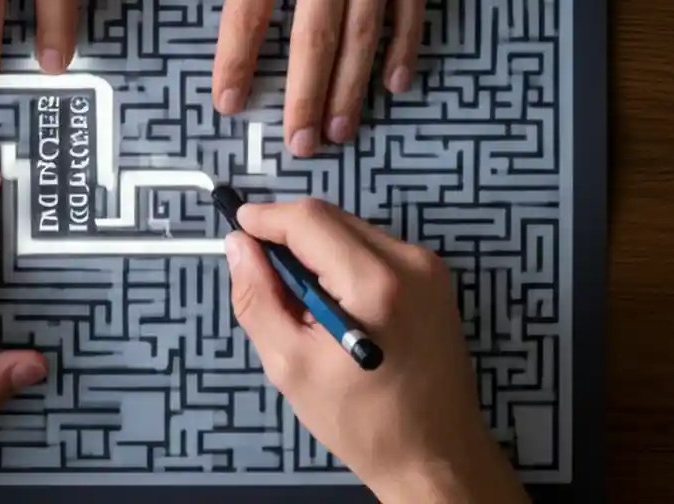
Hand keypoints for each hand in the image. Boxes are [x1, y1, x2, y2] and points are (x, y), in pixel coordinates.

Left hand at [181, 0, 442, 154]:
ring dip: (351, 87)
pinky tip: (395, 79)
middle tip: (297, 143)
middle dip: (303, 99)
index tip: (230, 103)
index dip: (238, 63)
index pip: (249, 10)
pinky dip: (405, 43)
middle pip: (314, 38)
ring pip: (365, 30)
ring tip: (340, 129)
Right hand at [225, 199, 526, 503]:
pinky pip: (373, 249)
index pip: (308, 219)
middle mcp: (409, 262)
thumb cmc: (363, 421)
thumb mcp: (290, 365)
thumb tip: (239, 246)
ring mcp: (428, 269)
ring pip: (350, 231)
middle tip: (264, 278)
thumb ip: (258, 299)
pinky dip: (342, 264)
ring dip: (316, 251)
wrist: (436, 455)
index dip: (265, 218)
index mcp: (374, 283)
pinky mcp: (434, 279)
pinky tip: (335, 308)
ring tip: (303, 306)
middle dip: (288, 236)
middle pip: (330, 217)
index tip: (237, 230)